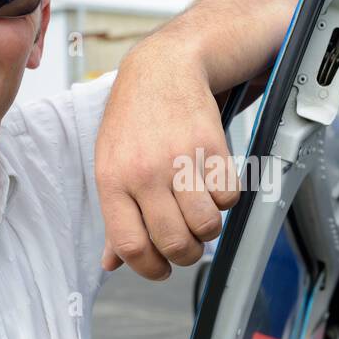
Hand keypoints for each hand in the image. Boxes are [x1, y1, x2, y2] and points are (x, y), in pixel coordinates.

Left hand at [95, 43, 239, 279]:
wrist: (163, 70)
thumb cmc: (133, 121)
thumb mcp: (110, 164)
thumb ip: (114, 217)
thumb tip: (112, 263)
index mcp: (112, 181)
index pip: (131, 246)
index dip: (150, 268)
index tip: (161, 268)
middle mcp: (144, 173)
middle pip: (174, 242)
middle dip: (186, 255)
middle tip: (188, 245)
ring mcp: (180, 160)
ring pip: (206, 225)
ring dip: (209, 230)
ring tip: (201, 215)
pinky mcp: (212, 148)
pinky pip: (228, 198)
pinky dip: (225, 201)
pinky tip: (212, 186)